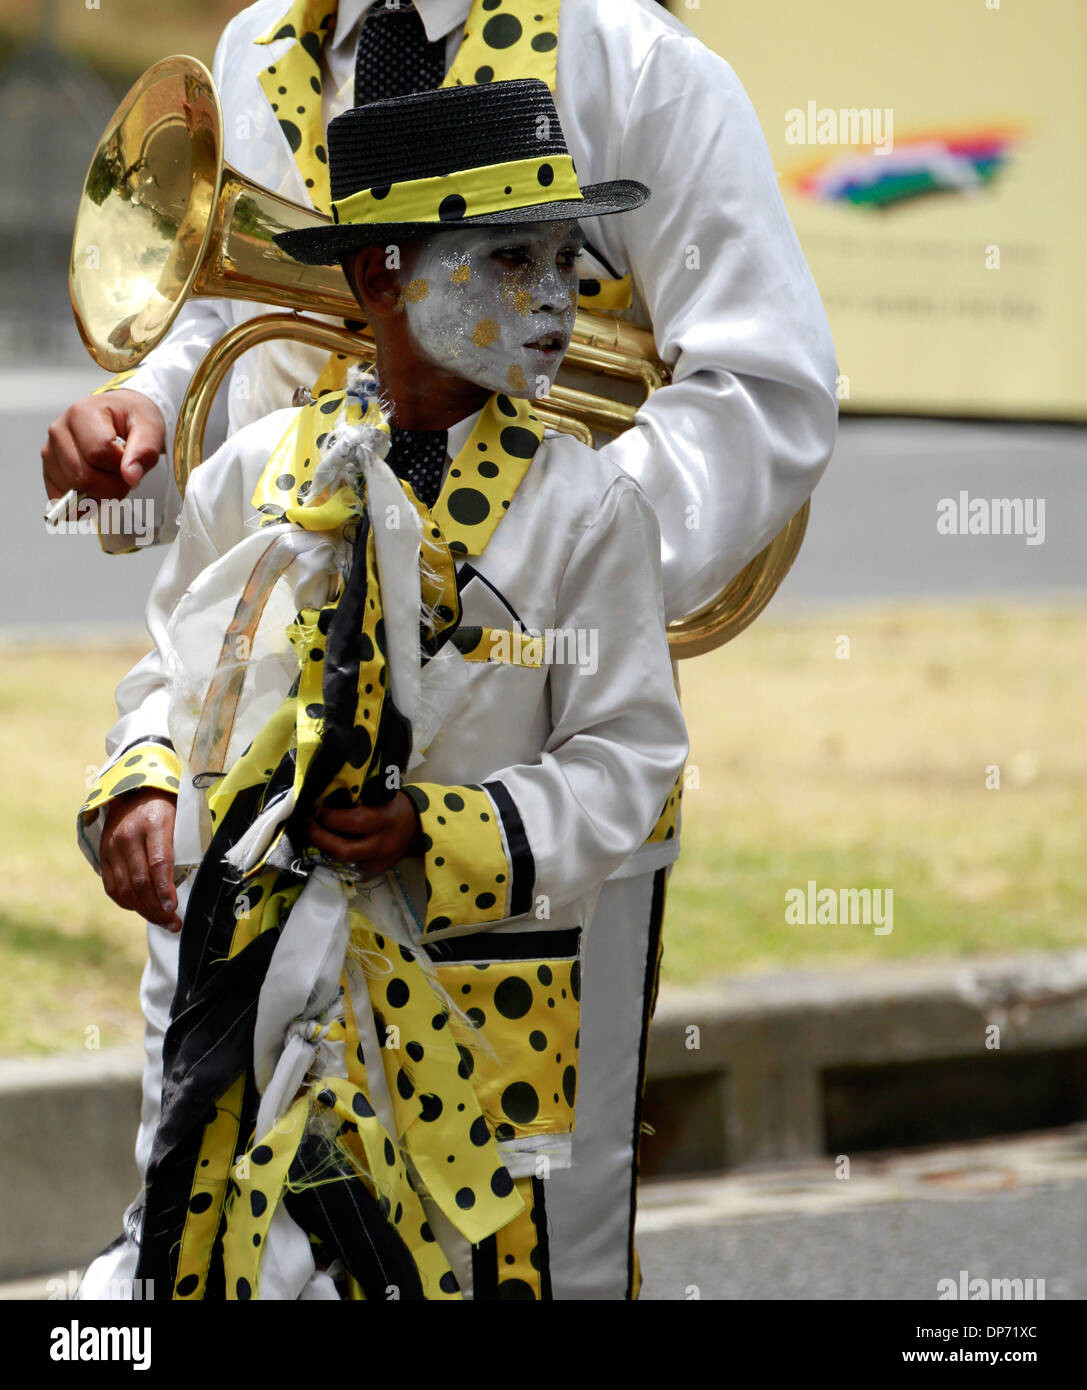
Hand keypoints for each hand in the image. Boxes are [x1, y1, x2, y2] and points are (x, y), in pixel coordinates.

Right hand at [42, 389, 164, 501]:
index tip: (133, 464)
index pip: (99, 453)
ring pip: (74, 491)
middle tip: (125, 475)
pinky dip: (84, 503)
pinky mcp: (49, 471)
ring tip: (111, 476)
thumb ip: (144, 451)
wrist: (120, 415)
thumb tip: (130, 477)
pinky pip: (62, 499)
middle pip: (85, 477)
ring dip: (101, 494)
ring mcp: (50, 452)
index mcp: (82, 413)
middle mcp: (59, 431)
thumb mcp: (149, 427)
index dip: (122, 468)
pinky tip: (98, 491)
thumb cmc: (131, 419)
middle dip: (113, 486)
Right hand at [99, 788, 181, 930]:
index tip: (173, 907)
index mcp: (154, 822)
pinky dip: (126, 902)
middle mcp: (128, 835)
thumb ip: (185, 844)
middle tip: (173, 923)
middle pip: (140, 881)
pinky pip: (111, 886)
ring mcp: (112, 845)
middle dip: (157, 908)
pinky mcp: (103, 853)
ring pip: (124, 888)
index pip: (158, 862)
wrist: (134, 788)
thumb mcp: (181, 817)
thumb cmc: (168, 806)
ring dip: (144, 910)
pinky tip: (141, 909)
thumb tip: (194, 879)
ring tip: (162, 921)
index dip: (165, 889)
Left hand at [307, 792, 422, 875]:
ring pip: (343, 863)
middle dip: (320, 838)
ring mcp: (378, 862)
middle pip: (344, 849)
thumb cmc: (394, 806)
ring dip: (324, 849)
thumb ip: (358, 798)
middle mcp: (382, 845)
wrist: (416, 828)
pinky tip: (330, 846)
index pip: (353, 822)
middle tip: (310, 825)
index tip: (318, 810)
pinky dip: (335, 857)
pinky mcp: (375, 873)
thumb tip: (326, 798)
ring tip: (316, 834)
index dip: (330, 818)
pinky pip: (348, 868)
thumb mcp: (382, 795)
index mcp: (385, 820)